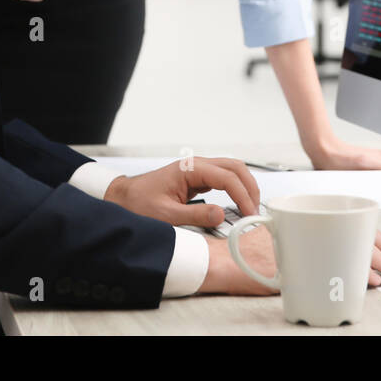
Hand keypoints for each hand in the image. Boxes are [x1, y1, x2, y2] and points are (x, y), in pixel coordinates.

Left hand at [103, 157, 260, 228]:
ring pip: (232, 170)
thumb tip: (221, 214)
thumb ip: (194, 215)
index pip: (227, 177)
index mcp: (191, 168)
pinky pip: (223, 178)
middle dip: (250, 187)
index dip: (242, 195)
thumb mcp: (166, 215)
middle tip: (256, 210)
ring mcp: (198, 170)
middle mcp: (197, 165)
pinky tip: (239, 203)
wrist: (123, 198)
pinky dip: (236, 188)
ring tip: (252, 208)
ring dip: (245, 186)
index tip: (250, 214)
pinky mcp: (197, 178)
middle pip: (236, 167)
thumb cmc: (139, 204)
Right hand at [198, 227, 380, 294]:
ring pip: (347, 251)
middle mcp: (305, 228)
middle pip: (353, 235)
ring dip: (373, 263)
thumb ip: (300, 234)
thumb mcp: (276, 232)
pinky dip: (353, 274)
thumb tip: (332, 247)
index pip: (347, 221)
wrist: (220, 259)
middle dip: (380, 250)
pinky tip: (365, 281)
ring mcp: (302, 246)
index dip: (372, 235)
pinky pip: (333, 269)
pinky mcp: (298, 265)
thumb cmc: (246, 249)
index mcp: (303, 216)